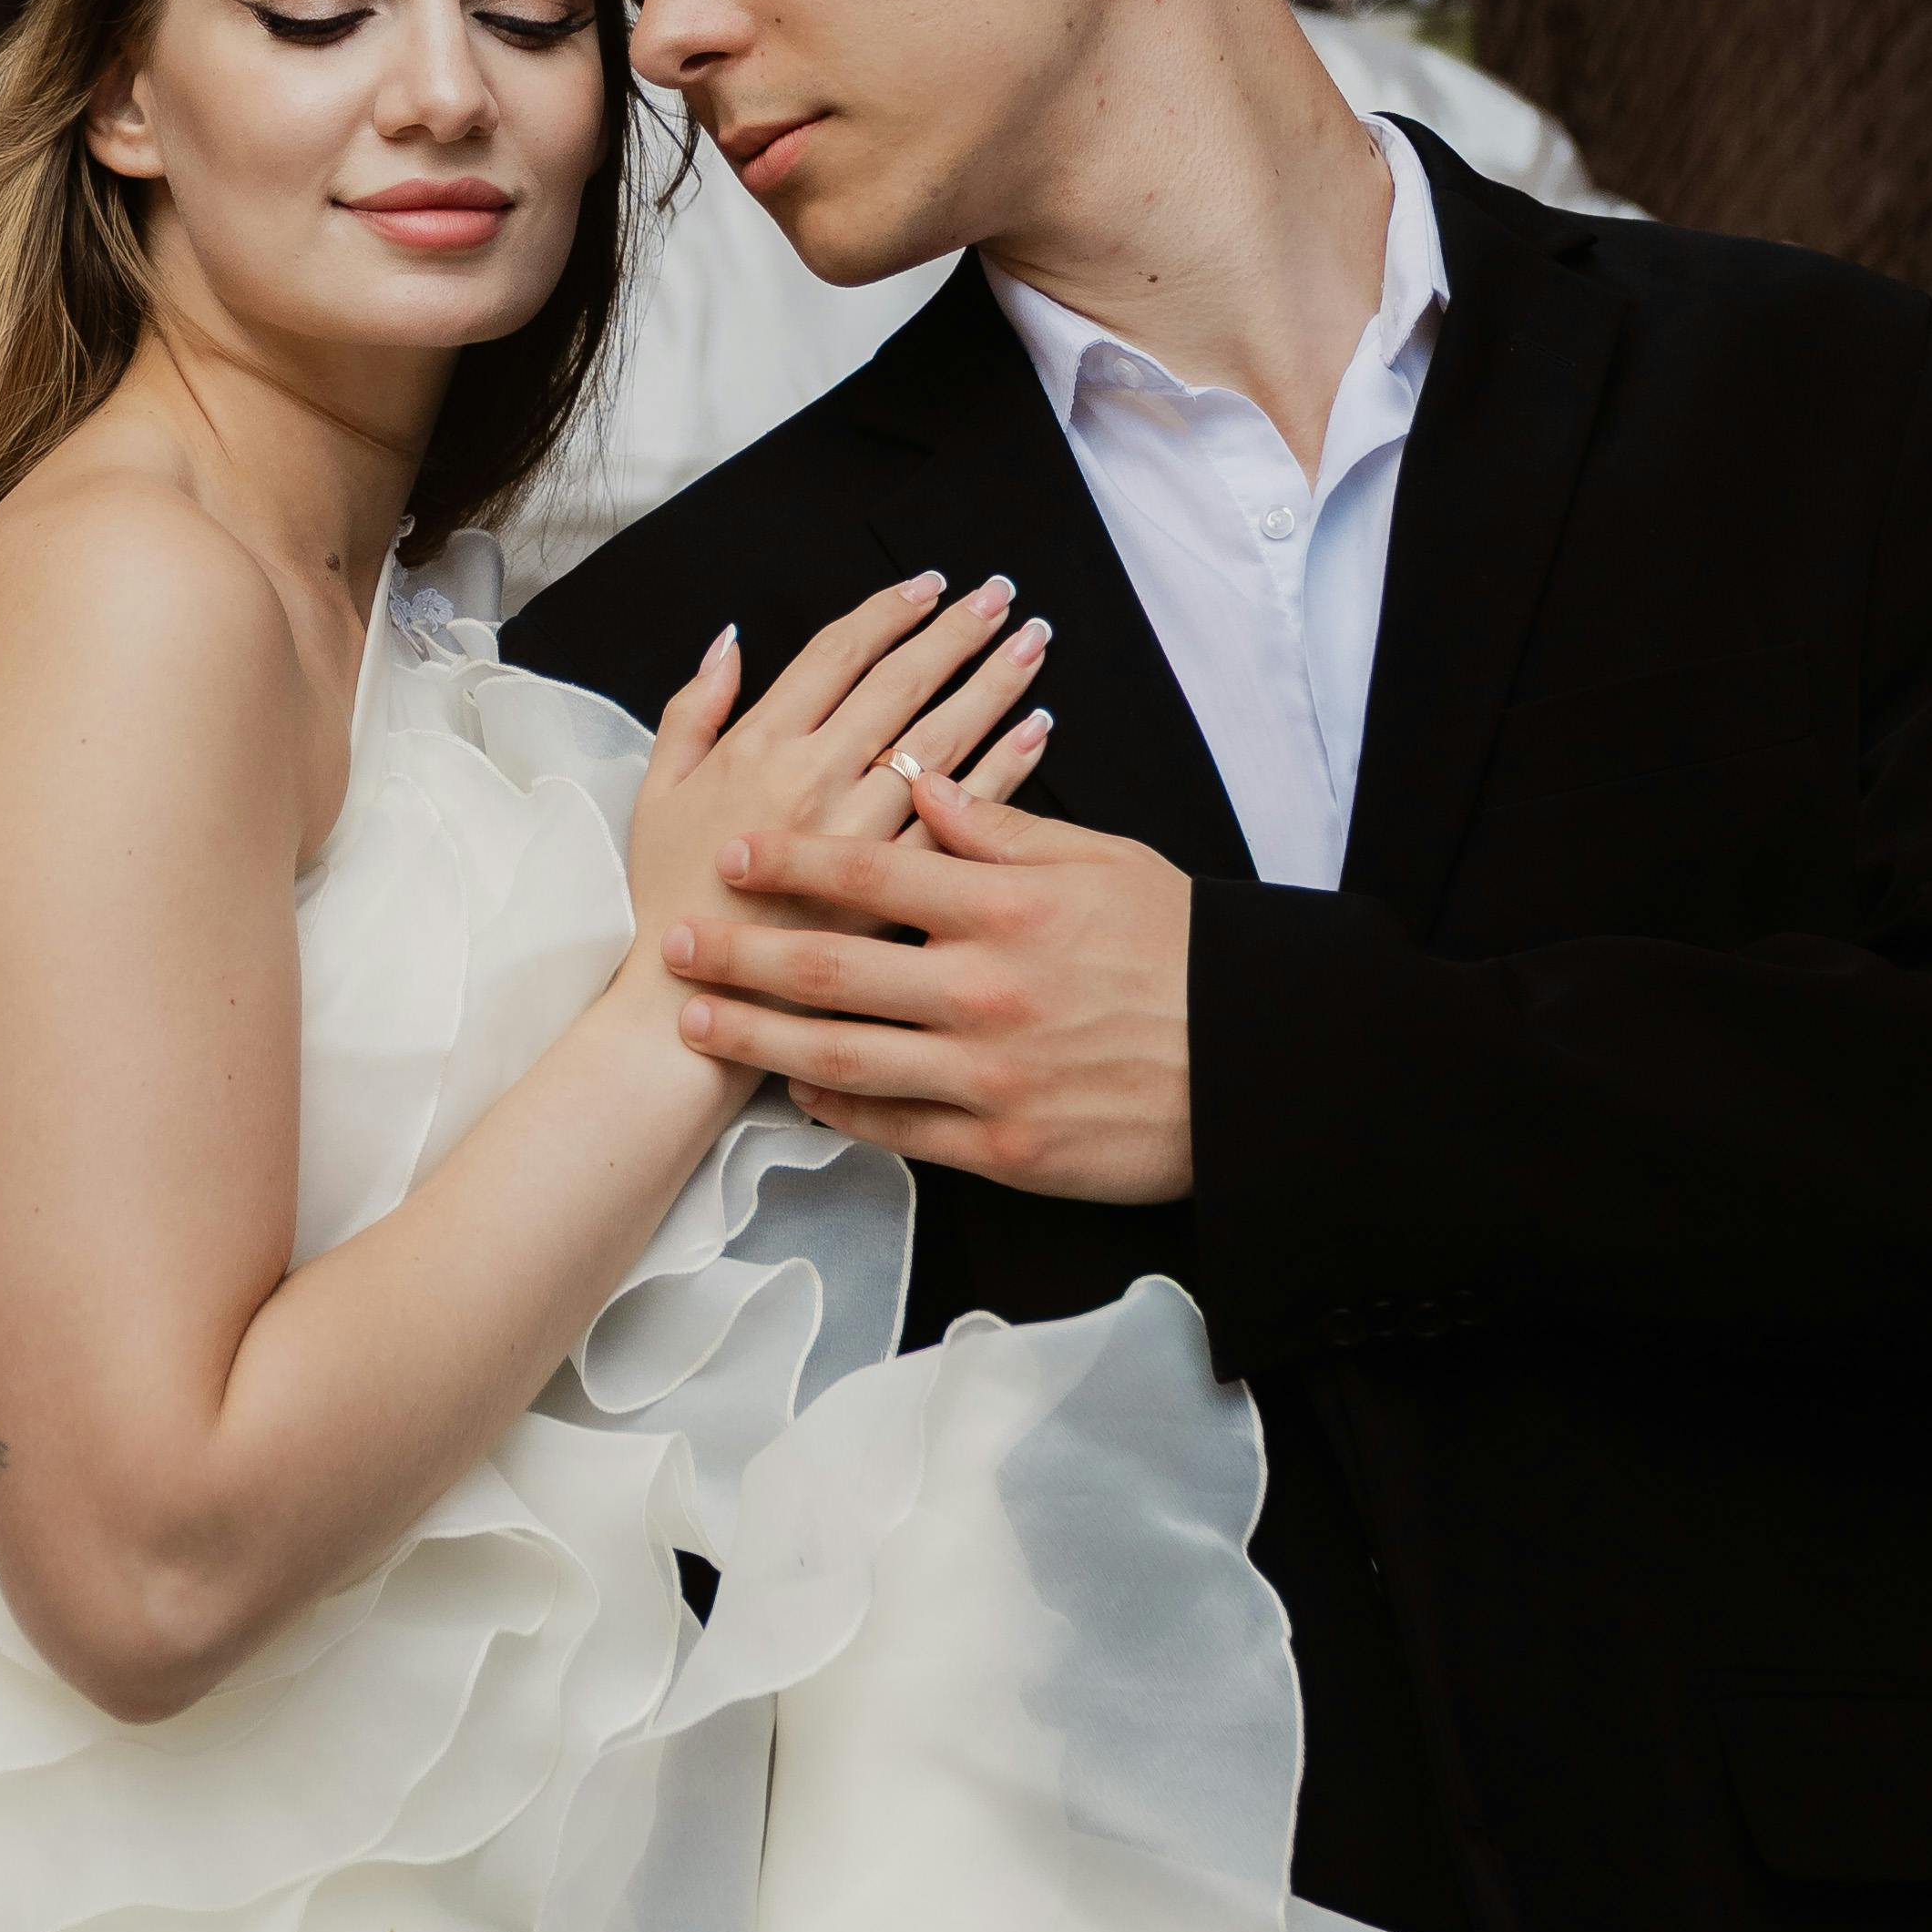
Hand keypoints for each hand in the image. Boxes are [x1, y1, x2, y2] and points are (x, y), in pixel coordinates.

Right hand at [620, 576, 1054, 980]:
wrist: (682, 1007)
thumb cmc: (664, 898)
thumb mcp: (656, 791)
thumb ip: (692, 709)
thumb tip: (730, 641)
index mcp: (758, 748)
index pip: (839, 655)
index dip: (888, 613)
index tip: (928, 585)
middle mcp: (815, 779)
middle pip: (902, 685)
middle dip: (956, 633)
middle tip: (1000, 595)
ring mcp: (859, 834)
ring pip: (941, 741)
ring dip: (993, 685)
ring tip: (1032, 643)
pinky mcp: (893, 894)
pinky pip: (963, 819)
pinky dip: (1006, 769)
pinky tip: (1037, 731)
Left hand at [661, 778, 1195, 1202]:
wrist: (1258, 1069)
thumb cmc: (1183, 953)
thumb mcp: (1106, 863)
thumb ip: (1003, 828)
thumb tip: (918, 784)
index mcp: (1006, 907)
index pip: (870, 874)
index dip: (789, 863)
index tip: (732, 855)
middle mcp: (984, 990)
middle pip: (830, 968)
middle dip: (739, 954)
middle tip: (674, 943)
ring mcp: (986, 1075)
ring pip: (840, 1057)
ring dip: (756, 1039)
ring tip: (695, 1024)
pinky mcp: (999, 1147)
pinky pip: (892, 1129)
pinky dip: (832, 1111)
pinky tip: (790, 1094)